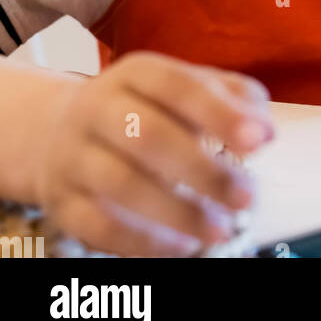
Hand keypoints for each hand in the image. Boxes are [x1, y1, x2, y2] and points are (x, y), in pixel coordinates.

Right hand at [33, 50, 275, 255]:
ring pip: (121, 183)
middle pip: (148, 136)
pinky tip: (181, 247)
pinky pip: (98, 225)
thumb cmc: (142, 110)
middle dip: (203, 170)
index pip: (178, 86)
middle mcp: (99, 107)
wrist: (54, 131)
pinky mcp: (61, 201)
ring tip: (221, 230)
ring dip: (177, 212)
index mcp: (136, 73)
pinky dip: (141, 241)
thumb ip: (231, 100)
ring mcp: (74, 155)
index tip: (259, 141)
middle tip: (247, 196)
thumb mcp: (181, 90)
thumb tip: (266, 130)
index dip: (219, 113)